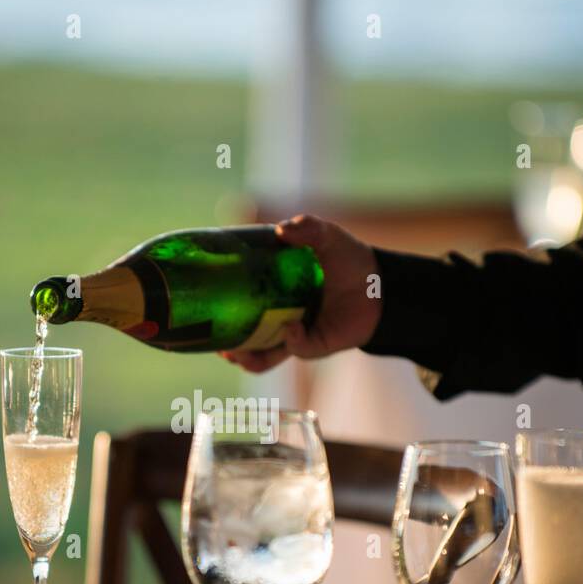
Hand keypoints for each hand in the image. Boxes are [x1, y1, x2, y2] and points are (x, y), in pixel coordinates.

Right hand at [222, 215, 382, 372]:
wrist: (382, 288)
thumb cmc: (350, 260)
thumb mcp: (328, 237)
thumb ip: (308, 228)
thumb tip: (283, 229)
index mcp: (271, 287)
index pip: (237, 296)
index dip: (218, 301)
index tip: (200, 299)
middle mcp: (276, 313)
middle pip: (240, 332)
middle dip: (224, 342)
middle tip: (213, 340)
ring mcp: (292, 331)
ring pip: (260, 352)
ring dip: (245, 355)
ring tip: (233, 353)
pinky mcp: (312, 345)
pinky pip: (293, 349)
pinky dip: (290, 341)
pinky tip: (291, 330)